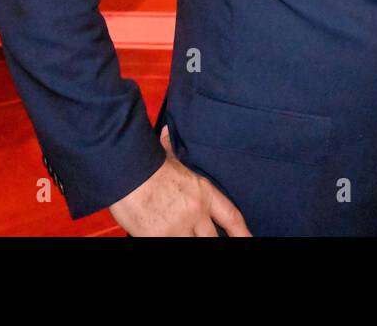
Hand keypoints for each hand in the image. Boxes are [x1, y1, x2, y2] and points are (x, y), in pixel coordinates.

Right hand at [109, 127, 251, 236]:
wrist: (127, 172)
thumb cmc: (147, 164)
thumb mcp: (168, 157)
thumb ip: (172, 149)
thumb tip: (167, 131)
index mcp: (203, 192)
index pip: (231, 216)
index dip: (243, 233)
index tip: (249, 240)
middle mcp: (196, 211)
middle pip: (213, 238)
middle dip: (214, 240)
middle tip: (212, 238)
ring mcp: (178, 227)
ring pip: (194, 244)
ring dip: (190, 240)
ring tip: (184, 235)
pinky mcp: (159, 237)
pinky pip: (171, 245)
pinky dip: (172, 242)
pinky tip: (166, 237)